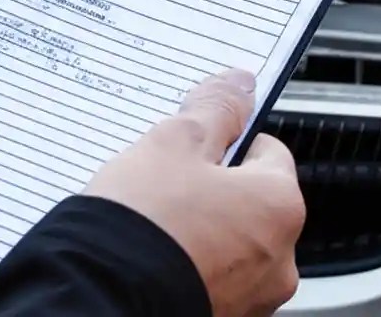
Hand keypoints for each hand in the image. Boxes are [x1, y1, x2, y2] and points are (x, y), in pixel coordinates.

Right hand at [84, 70, 304, 316]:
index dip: (228, 143)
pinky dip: (189, 267)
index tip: (197, 145)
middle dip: (215, 192)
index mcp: (280, 206)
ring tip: (157, 225)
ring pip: (231, 246)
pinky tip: (154, 258)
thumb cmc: (144, 221)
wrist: (100, 296)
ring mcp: (253, 300)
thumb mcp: (175, 144)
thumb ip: (216, 110)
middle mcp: (281, 259)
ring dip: (203, 232)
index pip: (269, 153)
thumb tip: (239, 85)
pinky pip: (211, 281)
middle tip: (168, 185)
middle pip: (251, 204)